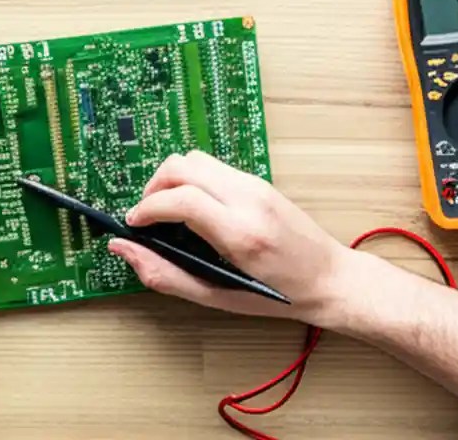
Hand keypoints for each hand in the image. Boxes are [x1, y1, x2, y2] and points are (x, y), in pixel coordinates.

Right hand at [108, 151, 352, 324]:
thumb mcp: (218, 298)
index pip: (181, 198)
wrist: (331, 278)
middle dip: (153, 187)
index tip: (134, 224)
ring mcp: (256, 185)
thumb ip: (166, 275)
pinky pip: (213, 167)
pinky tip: (192, 209)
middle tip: (147, 216)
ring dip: (171, 179)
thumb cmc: (281, 295)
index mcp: (241, 233)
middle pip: (182, 165)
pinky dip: (191, 180)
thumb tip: (126, 251)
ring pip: (195, 159)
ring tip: (167, 211)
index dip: (146, 208)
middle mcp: (249, 200)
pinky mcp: (259, 181)